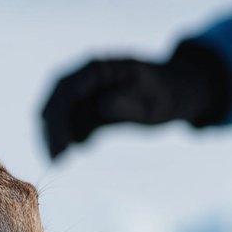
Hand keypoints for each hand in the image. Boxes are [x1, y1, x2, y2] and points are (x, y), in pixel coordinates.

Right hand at [40, 41, 231, 158]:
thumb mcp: (155, 99)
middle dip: (52, 131)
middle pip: (57, 102)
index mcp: (98, 68)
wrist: (178, 91)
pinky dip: (69, 138)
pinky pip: (73, 123)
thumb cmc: (169, 92)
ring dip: (56, 137)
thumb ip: (129, 101)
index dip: (59, 119)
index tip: (61, 146)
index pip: (67, 91)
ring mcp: (87, 93)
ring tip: (59, 162)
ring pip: (60, 115)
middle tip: (55, 160)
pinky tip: (73, 153)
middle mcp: (86, 78)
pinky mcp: (91, 108)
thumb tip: (102, 105)